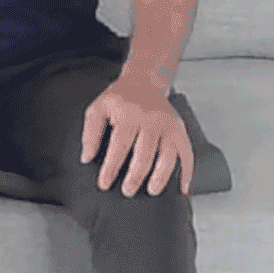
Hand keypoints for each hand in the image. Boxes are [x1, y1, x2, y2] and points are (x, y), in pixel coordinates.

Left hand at [81, 75, 193, 197]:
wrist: (143, 81)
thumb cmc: (120, 99)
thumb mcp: (98, 108)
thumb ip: (90, 133)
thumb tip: (86, 158)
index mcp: (129, 114)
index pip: (119, 146)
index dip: (111, 168)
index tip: (105, 183)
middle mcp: (151, 119)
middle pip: (145, 153)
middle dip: (135, 176)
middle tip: (127, 191)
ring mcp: (168, 124)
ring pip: (168, 155)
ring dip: (160, 176)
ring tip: (151, 190)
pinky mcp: (179, 129)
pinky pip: (187, 152)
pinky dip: (187, 172)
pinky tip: (182, 187)